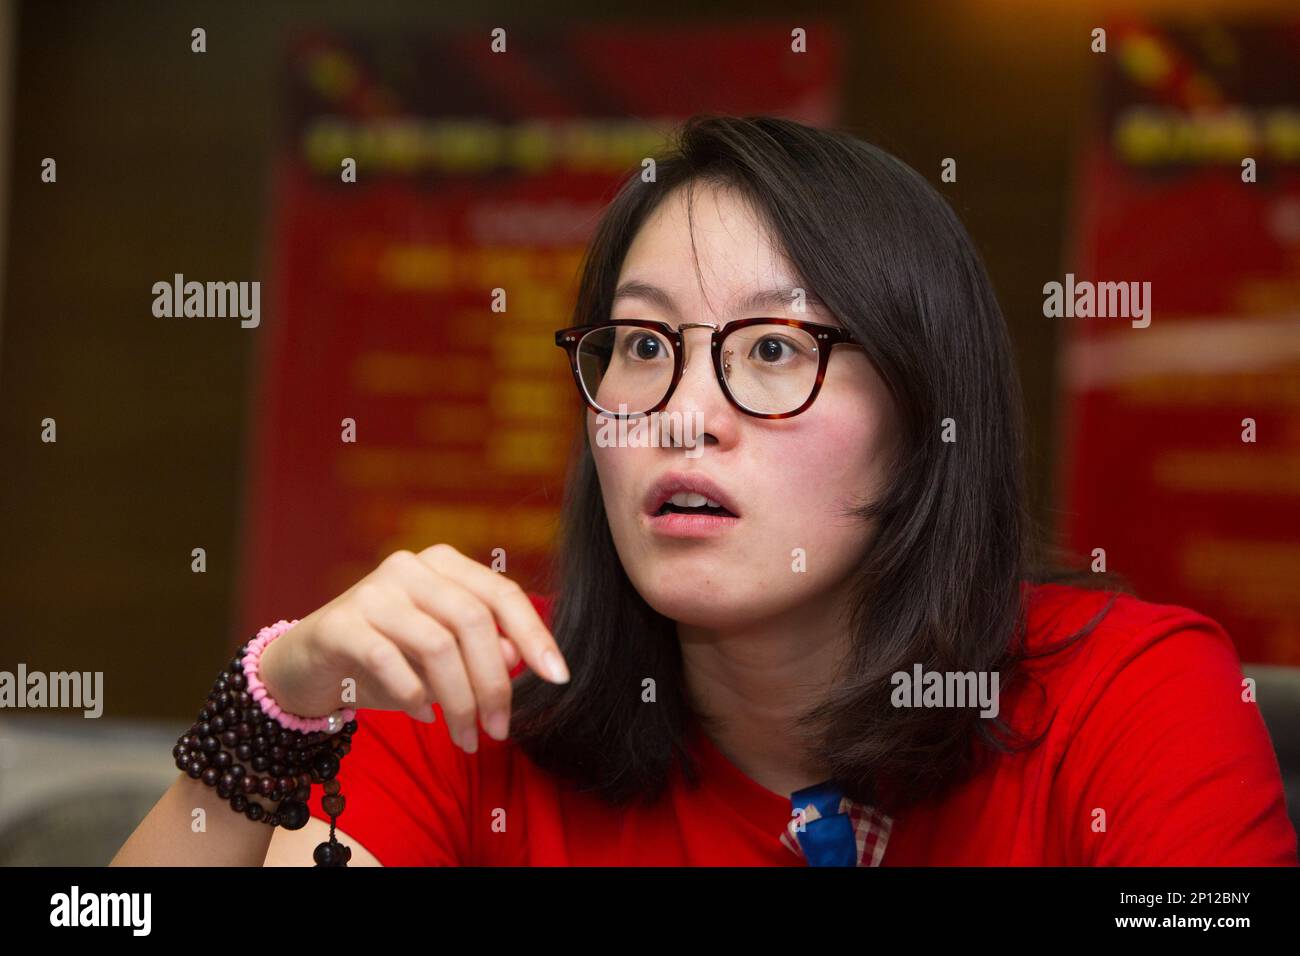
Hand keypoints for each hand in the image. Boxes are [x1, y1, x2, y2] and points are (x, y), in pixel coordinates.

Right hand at [257, 544, 568, 753]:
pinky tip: (421, 716)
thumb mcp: (441, 656)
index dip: (534, 635)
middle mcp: (409, 567)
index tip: (558, 679)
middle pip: (473, 622)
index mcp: (443, 565)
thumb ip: (482, 650)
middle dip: (494, 683)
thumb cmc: (387, 658)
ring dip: (459, 701)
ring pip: (438, 645)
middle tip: (498, 730)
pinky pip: (390, 662)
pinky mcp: (339, 623)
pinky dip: (413, 696)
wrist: (306, 666)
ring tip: (466, 738)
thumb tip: (519, 658)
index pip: (501, 594)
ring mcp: (372, 591)